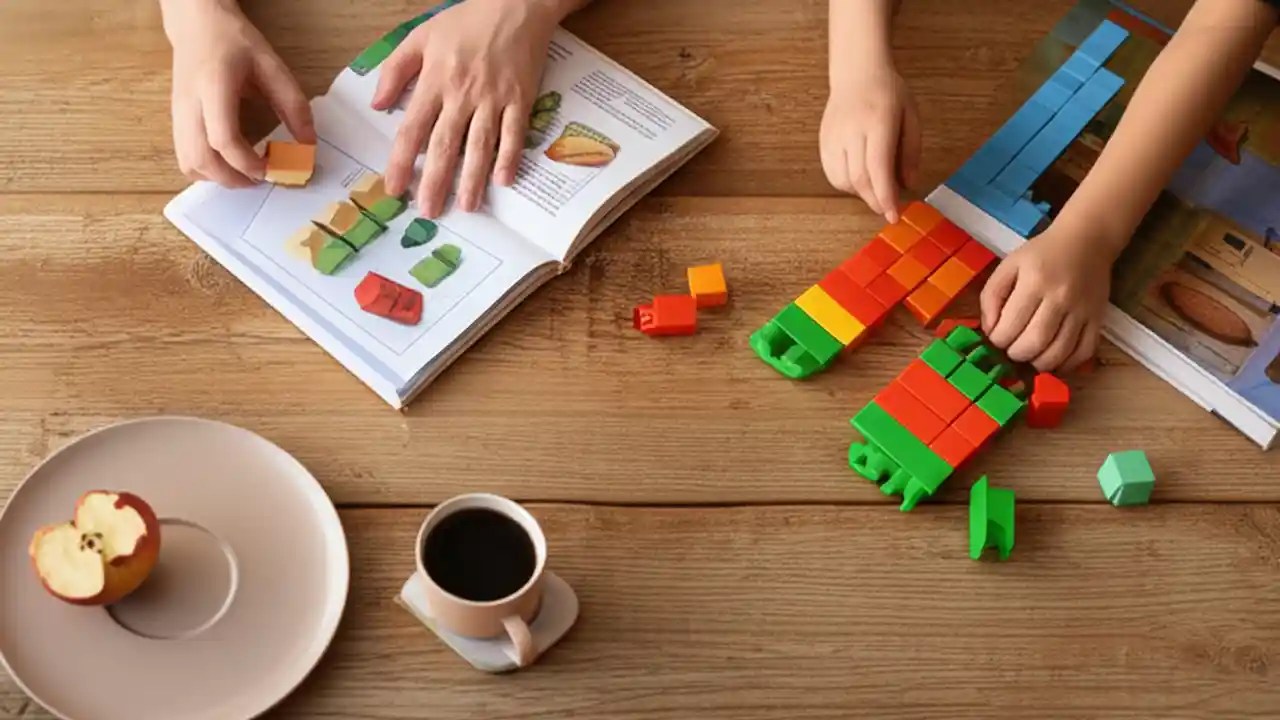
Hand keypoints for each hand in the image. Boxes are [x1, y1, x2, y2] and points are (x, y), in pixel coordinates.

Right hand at [163, 0, 314, 186]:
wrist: (197, 25)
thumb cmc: (234, 42)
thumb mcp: (272, 66)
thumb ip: (292, 104)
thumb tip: (308, 144)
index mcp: (213, 87)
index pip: (223, 138)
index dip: (248, 162)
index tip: (272, 168)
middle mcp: (188, 104)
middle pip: (200, 159)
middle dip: (233, 179)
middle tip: (261, 177)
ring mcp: (177, 114)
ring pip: (188, 164)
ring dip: (218, 179)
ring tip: (246, 172)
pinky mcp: (175, 121)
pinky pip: (185, 158)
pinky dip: (207, 171)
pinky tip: (229, 163)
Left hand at [375, 0, 561, 216]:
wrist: (515, 3)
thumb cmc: (466, 20)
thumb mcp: (421, 36)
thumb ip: (396, 70)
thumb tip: (378, 105)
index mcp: (435, 80)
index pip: (413, 129)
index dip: (402, 161)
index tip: (395, 188)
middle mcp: (463, 93)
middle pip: (445, 145)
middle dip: (436, 181)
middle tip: (429, 211)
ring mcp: (494, 98)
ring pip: (480, 144)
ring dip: (473, 178)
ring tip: (467, 206)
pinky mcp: (521, 98)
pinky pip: (515, 132)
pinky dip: (510, 156)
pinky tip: (504, 179)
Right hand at [819, 62, 920, 223]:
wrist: (857, 72)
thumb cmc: (888, 94)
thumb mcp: (911, 117)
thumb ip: (911, 152)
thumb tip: (907, 184)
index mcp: (878, 122)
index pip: (878, 168)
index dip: (885, 196)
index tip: (893, 215)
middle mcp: (852, 130)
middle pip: (859, 179)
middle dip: (875, 200)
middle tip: (887, 209)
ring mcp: (833, 137)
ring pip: (843, 180)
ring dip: (861, 193)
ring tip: (875, 187)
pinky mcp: (823, 142)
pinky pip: (833, 174)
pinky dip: (847, 185)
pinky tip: (859, 178)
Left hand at [980, 224, 1113, 371]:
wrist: (1086, 241)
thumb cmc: (1042, 254)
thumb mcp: (1008, 266)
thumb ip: (991, 296)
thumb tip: (989, 331)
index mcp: (1034, 282)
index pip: (1009, 327)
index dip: (997, 340)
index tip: (997, 337)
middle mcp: (1060, 298)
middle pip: (1034, 343)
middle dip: (1016, 354)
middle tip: (1012, 349)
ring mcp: (1082, 311)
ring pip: (1059, 353)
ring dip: (1038, 363)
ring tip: (1030, 356)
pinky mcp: (1099, 319)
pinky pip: (1084, 352)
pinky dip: (1067, 364)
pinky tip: (1054, 359)